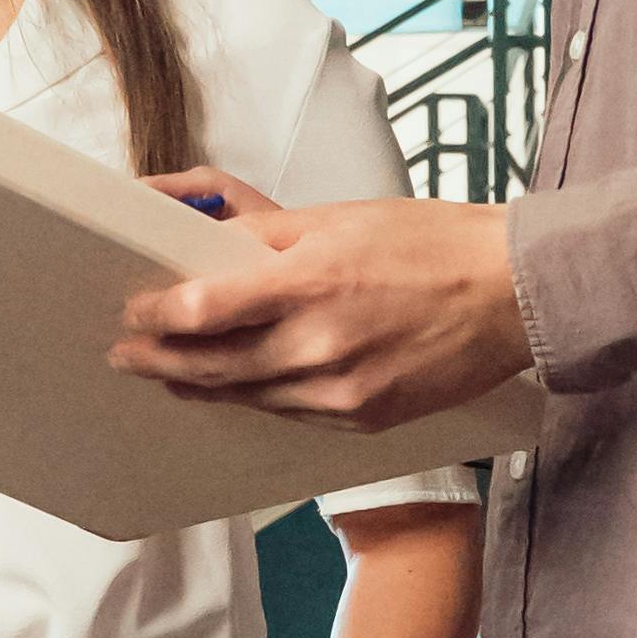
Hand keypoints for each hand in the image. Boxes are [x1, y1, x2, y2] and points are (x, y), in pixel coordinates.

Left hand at [115, 174, 531, 432]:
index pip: (203, 310)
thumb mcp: (337, 218)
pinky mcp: (363, 419)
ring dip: (201, 387)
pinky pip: (291, 413)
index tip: (135, 311)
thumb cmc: (431, 244)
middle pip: (211, 366)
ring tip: (171, 376)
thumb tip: (210, 251)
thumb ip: (265, 238)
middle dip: (159, 362)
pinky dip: (259, 398)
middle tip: (126, 357)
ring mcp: (340, 391)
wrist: (510, 293)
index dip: (157, 315)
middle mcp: (318, 345)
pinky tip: (240, 388)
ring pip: (247, 397)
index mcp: (308, 282)